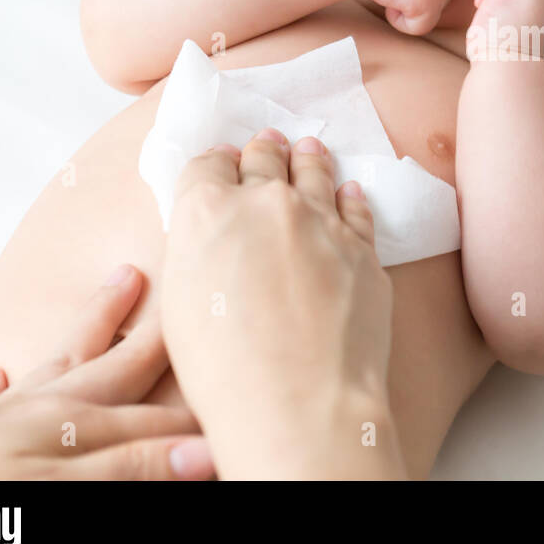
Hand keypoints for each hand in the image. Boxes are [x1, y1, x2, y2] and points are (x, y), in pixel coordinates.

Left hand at [0, 265, 211, 479]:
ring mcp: (3, 415)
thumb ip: (132, 468)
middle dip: (160, 331)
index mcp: (78, 423)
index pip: (158, 414)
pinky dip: (0, 380)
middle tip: (190, 286)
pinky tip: (0, 371)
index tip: (236, 386)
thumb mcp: (65, 491)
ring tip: (124, 280)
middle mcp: (47, 408)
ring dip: (98, 323)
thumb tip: (206, 451)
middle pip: (118, 364)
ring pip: (64, 361)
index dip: (200, 407)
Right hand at [161, 130, 404, 479]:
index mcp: (207, 210)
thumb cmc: (226, 370)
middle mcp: (265, 203)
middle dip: (262, 151)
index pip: (208, 164)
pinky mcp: (362, 247)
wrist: (299, 401)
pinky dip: (350, 196)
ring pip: (314, 172)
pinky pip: (356, 208)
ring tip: (310, 147)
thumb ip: (199, 251)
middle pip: (263, 160)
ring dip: (308, 158)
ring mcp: (321, 221)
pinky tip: (350, 191)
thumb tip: (215, 237)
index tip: (222, 161)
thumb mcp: (181, 304)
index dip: (215, 162)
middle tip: (268, 142)